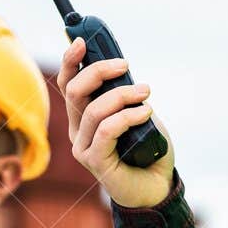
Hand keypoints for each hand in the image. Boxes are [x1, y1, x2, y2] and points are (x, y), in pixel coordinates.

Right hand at [56, 37, 175, 208]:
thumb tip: (122, 72)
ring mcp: (84, 148)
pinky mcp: (95, 163)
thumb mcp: (140, 114)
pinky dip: (127, 116)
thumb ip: (127, 96)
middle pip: (74, 92)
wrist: (159, 186)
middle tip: (125, 65)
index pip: (69, 85)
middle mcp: (78, 132)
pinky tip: (145, 112)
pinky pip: (106, 131)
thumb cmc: (149, 150)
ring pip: (93, 110)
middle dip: (98, 71)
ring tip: (146, 93)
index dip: (71, 61)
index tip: (81, 41)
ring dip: (122, 95)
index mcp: (83, 118)